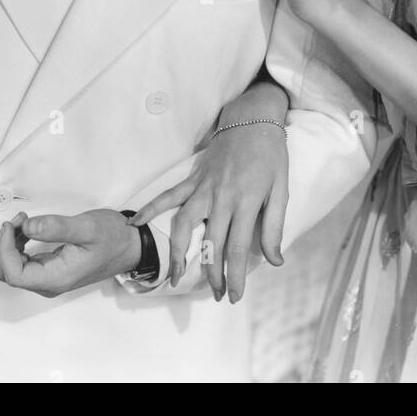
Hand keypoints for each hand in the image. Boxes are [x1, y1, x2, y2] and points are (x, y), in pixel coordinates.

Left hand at [0, 208, 138, 297]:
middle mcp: (49, 283)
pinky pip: (24, 263)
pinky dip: (19, 245)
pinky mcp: (51, 270)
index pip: (14, 274)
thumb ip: (56, 227)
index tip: (11, 226)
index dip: (5, 250)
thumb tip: (28, 226)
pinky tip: (28, 229)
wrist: (130, 246)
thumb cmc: (114, 238)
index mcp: (56, 278)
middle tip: (17, 220)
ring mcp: (49, 279)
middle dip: (5, 246)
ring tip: (23, 221)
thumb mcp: (87, 227)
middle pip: (8, 273)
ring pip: (13, 268)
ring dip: (11, 244)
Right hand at [132, 110, 287, 303]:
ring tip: (176, 276)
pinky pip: (167, 196)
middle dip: (212, 275)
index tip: (233, 295)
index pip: (237, 248)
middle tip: (215, 295)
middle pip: (211, 244)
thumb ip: (275, 227)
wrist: (253, 120)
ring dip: (179, 253)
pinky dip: (149, 208)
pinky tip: (134, 222)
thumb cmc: (271, 156)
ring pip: (184, 225)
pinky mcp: (191, 178)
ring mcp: (203, 187)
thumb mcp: (281, 191)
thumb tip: (275, 261)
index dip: (234, 276)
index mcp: (246, 201)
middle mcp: (222, 197)